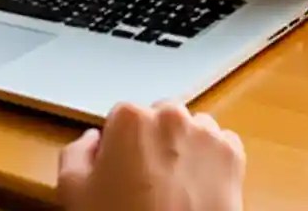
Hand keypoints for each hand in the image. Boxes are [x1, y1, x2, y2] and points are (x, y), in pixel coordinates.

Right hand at [57, 101, 245, 210]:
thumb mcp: (74, 191)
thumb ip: (76, 153)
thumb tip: (91, 141)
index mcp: (130, 119)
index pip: (121, 117)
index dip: (119, 145)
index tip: (120, 169)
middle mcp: (171, 117)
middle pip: (160, 118)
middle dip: (154, 142)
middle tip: (146, 182)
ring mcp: (207, 135)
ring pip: (192, 130)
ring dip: (184, 149)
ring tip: (174, 188)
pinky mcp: (233, 157)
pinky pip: (221, 146)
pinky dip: (211, 162)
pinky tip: (196, 189)